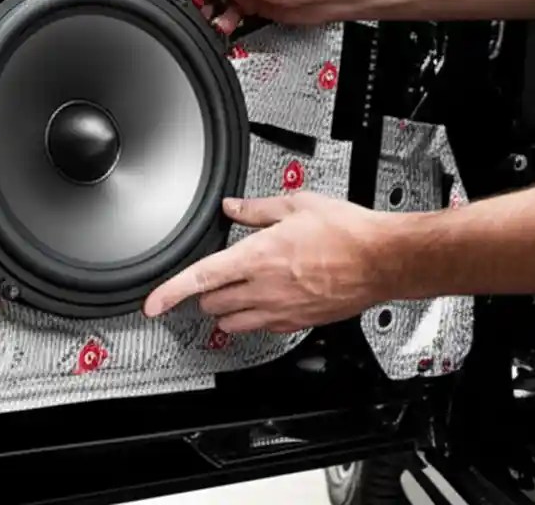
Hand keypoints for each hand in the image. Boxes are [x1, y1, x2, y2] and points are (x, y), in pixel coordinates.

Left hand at [143, 193, 395, 332]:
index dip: (169, 292)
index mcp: (257, 257)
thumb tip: (232, 207)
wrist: (382, 260)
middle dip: (206, 292)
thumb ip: (257, 209)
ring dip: (226, 309)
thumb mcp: (297, 205)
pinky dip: (254, 318)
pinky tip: (266, 301)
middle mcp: (264, 289)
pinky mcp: (297, 323)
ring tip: (238, 290)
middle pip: (211, 303)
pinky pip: (261, 329)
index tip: (151, 303)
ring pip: (232, 323)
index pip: (200, 278)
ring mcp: (281, 310)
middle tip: (215, 276)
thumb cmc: (347, 232)